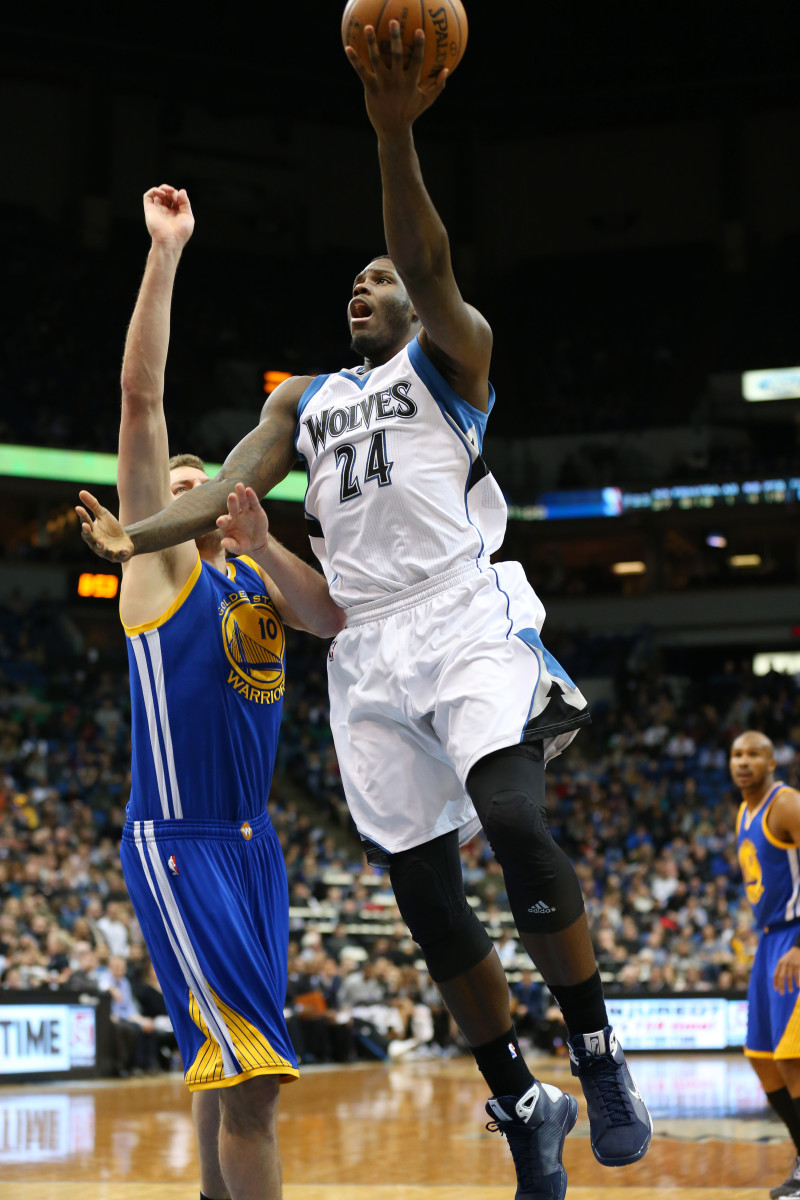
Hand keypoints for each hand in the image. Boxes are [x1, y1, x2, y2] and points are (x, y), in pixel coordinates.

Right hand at [76, 490, 133, 562]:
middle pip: (90, 538)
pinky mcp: (117, 556)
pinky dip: (122, 553)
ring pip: (101, 550)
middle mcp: (95, 543)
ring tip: (101, 541)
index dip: (82, 516)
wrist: (125, 540)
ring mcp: (106, 551)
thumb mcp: (103, 514)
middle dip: (88, 533)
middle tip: (86, 526)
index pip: (85, 523)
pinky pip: (119, 556)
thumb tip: (81, 491)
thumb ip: (93, 505)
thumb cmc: (111, 528)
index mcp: (91, 531)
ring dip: (100, 546)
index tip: (79, 508)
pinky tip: (125, 550)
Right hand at [143, 184, 194, 247]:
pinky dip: (154, 190)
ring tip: (168, 191)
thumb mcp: (188, 217)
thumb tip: (181, 191)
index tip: (181, 200)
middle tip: (175, 197)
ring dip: (164, 188)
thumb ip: (185, 203)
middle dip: (172, 192)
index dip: (179, 196)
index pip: (176, 199)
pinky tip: (161, 193)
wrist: (169, 241)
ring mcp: (157, 210)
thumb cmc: (180, 233)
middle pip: (167, 195)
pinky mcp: (149, 210)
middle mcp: (165, 211)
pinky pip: (148, 196)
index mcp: (175, 214)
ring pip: (158, 193)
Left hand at [216, 483, 268, 556]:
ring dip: (240, 494)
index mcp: (228, 524)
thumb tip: (223, 544)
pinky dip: (251, 496)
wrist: (256, 542)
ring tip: (239, 486)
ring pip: (242, 501)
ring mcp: (245, 512)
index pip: (223, 521)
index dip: (222, 521)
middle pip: (232, 507)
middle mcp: (235, 515)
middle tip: (231, 496)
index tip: (220, 521)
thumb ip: (231, 545)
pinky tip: (249, 490)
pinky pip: (253, 502)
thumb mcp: (237, 548)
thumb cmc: (243, 544)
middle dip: (232, 502)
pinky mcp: (256, 510)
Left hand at [345, 21, 447, 136]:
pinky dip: (354, 60)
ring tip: (368, 27)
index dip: (418, 46)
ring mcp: (383, 84)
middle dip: (395, 38)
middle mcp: (396, 81)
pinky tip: (347, 48)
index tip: (419, 30)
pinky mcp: (371, 88)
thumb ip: (438, 86)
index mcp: (411, 82)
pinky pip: (361, 71)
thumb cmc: (410, 113)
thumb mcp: (426, 101)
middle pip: (396, 55)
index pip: (416, 60)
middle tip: (394, 21)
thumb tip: (446, 70)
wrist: (393, 130)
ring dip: (372, 42)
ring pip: (376, 59)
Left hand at [774, 946, 799, 993]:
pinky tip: (797, 986)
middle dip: (781, 986)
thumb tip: (777, 979)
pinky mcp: (797, 965)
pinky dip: (796, 981)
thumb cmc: (789, 957)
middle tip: (782, 993)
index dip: (775, 982)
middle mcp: (784, 965)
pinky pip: (796, 975)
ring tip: (790, 991)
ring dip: (789, 985)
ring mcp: (790, 965)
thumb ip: (780, 968)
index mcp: (779, 964)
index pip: (775, 974)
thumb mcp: (783, 961)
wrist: (797, 949)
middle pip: (781, 977)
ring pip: (789, 977)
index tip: (776, 989)